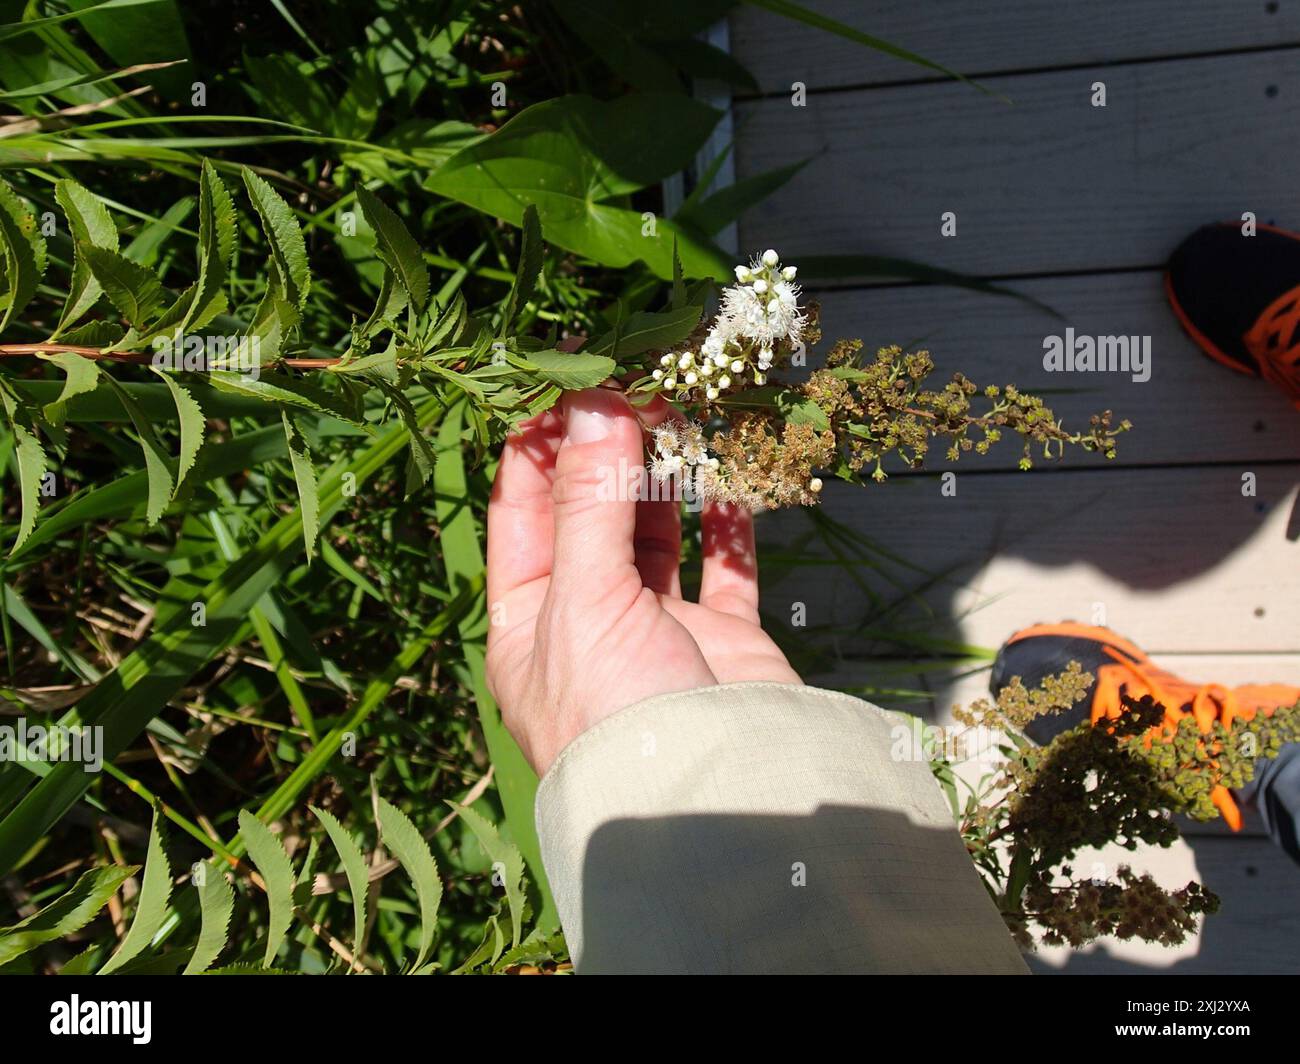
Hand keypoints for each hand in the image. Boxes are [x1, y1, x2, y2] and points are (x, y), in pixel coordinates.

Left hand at [485, 386, 800, 775]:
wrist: (714, 802)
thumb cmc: (617, 715)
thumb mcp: (583, 600)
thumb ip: (588, 500)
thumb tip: (593, 404)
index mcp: (530, 622)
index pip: (520, 513)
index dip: (537, 445)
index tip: (564, 379)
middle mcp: (587, 624)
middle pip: (590, 516)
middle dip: (607, 452)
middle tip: (635, 386)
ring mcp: (656, 633)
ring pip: (655, 537)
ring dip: (664, 480)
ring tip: (678, 418)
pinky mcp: (721, 643)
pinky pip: (724, 572)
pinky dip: (726, 528)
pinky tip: (727, 484)